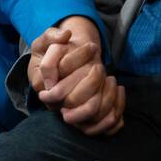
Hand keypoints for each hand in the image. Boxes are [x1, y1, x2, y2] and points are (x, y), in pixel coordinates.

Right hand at [29, 16, 123, 135]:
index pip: (58, 78)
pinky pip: (101, 125)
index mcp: (41, 84)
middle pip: (73, 100)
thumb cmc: (53, 52)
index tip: (92, 45)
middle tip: (100, 65)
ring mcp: (69, 113)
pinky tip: (119, 89)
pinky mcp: (84, 121)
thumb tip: (65, 36)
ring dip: (106, 94)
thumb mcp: (45, 40)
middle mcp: (54, 103)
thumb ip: (51, 35)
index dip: (77, 59)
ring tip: (111, 77)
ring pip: (90, 113)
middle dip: (92, 79)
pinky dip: (115, 109)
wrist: (63, 67)